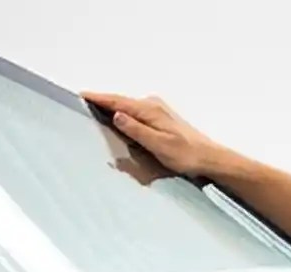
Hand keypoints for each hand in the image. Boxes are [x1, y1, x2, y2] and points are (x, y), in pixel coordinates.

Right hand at [80, 91, 223, 175]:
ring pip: (128, 108)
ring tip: (94, 112)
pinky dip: (124, 115)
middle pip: (121, 102)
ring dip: (113, 109)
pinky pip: (136, 113)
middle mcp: (153, 105)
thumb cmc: (187, 154)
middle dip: (102, 103)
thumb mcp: (158, 144)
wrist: (209, 158)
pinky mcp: (161, 119)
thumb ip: (136, 129)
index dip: (98, 98)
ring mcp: (158, 111)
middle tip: (82, 105)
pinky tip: (118, 121)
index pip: (117, 101)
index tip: (81, 95)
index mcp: (149, 110)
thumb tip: (117, 114)